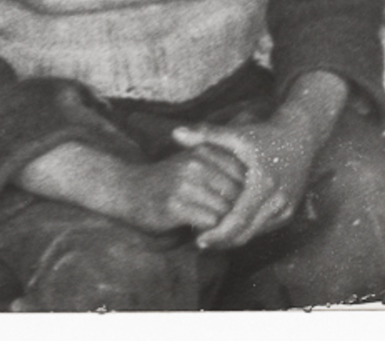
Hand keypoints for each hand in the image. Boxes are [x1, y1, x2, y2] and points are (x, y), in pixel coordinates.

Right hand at [117, 143, 250, 235]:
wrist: (129, 190)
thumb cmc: (167, 180)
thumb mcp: (192, 162)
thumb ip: (219, 165)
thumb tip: (255, 182)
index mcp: (202, 150)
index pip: (243, 173)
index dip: (249, 193)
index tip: (246, 206)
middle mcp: (195, 163)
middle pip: (238, 193)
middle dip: (241, 211)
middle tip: (237, 224)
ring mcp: (185, 184)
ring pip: (226, 210)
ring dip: (227, 225)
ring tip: (223, 232)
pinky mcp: (176, 205)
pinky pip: (210, 223)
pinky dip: (213, 233)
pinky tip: (206, 234)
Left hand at [172, 91, 329, 251]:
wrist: (300, 137)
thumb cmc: (264, 134)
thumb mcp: (236, 134)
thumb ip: (206, 135)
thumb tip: (175, 133)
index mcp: (263, 184)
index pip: (237, 221)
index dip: (218, 234)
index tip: (199, 240)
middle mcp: (277, 201)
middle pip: (246, 233)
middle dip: (223, 241)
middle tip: (201, 243)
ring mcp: (285, 209)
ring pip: (255, 233)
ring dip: (235, 238)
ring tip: (212, 237)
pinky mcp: (288, 212)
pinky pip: (264, 227)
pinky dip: (247, 230)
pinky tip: (231, 227)